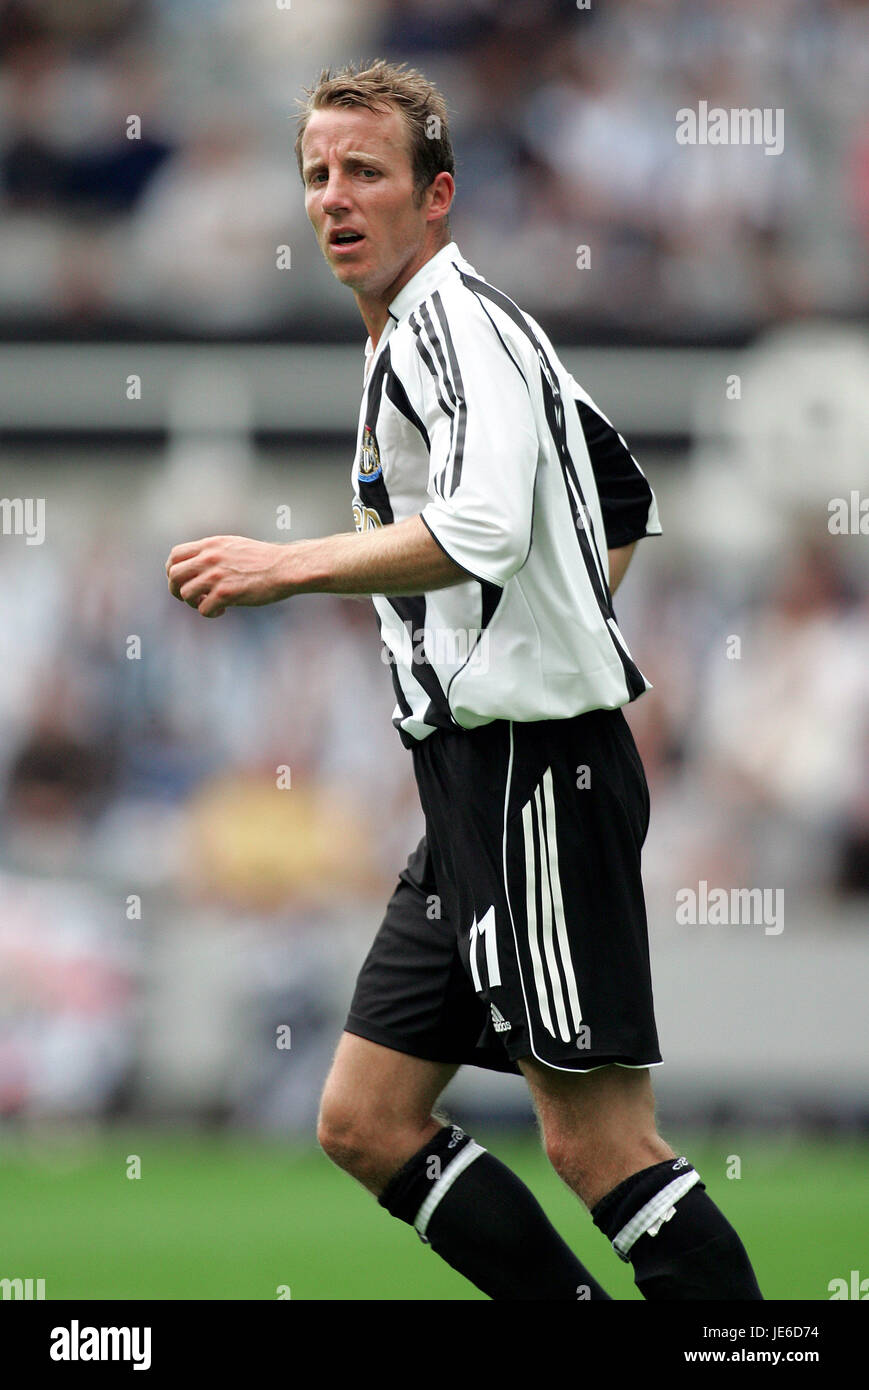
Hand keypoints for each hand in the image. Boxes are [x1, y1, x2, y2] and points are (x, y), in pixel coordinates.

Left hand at [165, 535, 287, 617]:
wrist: (285, 567)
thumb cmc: (263, 560)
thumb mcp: (233, 546)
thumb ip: (213, 552)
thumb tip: (197, 565)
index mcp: (210, 545)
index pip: (175, 555)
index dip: (172, 571)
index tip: (183, 581)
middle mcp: (209, 558)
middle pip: (174, 575)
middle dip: (176, 590)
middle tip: (191, 597)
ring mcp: (216, 576)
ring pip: (185, 594)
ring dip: (194, 603)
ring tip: (209, 603)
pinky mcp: (226, 593)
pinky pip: (203, 609)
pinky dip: (209, 613)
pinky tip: (222, 611)